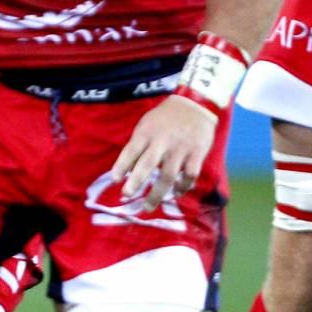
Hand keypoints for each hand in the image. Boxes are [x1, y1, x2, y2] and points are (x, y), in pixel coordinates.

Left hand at [111, 94, 216, 209]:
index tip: (115, 180)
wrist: (195, 105)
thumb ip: (138, 145)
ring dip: (157, 193)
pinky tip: (176, 194)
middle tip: (126, 195)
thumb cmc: (164, 118)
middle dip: (136, 182)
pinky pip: (189, 175)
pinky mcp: (197, 153)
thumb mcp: (146, 125)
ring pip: (167, 176)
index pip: (130, 151)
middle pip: (147, 165)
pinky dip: (182, 187)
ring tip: (147, 206)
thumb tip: (126, 170)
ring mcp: (180, 149)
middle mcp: (162, 142)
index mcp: (146, 133)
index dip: (121, 166)